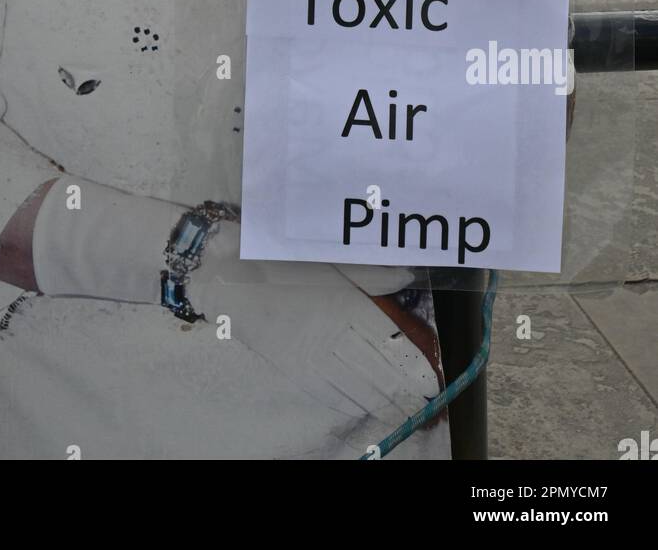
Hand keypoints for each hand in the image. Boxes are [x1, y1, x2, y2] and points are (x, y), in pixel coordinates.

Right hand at [188, 221, 420, 416]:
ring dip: (384, 401)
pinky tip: (363, 404)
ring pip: (358, 389)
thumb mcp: (331, 255)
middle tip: (427, 402)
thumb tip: (410, 276)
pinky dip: (351, 402)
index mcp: (347, 308)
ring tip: (405, 409)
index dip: (417, 369)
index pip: (393, 349)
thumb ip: (373, 269)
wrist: (227, 272)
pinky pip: (329, 393)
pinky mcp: (292, 368)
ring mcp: (311, 358)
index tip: (435, 379)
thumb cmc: (282, 256)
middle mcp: (334, 340)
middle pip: (380, 375)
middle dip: (406, 392)